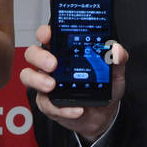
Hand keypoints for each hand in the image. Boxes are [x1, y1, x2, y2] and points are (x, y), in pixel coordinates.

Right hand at [22, 24, 127, 142]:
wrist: (104, 114)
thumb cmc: (104, 87)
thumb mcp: (115, 72)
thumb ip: (118, 59)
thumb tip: (117, 50)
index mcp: (65, 51)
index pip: (48, 36)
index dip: (44, 32)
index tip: (48, 34)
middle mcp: (51, 65)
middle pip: (32, 54)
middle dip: (39, 57)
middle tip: (53, 64)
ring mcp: (46, 83)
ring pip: (28, 77)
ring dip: (38, 80)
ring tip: (52, 86)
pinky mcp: (48, 104)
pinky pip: (46, 104)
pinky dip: (62, 108)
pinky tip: (76, 109)